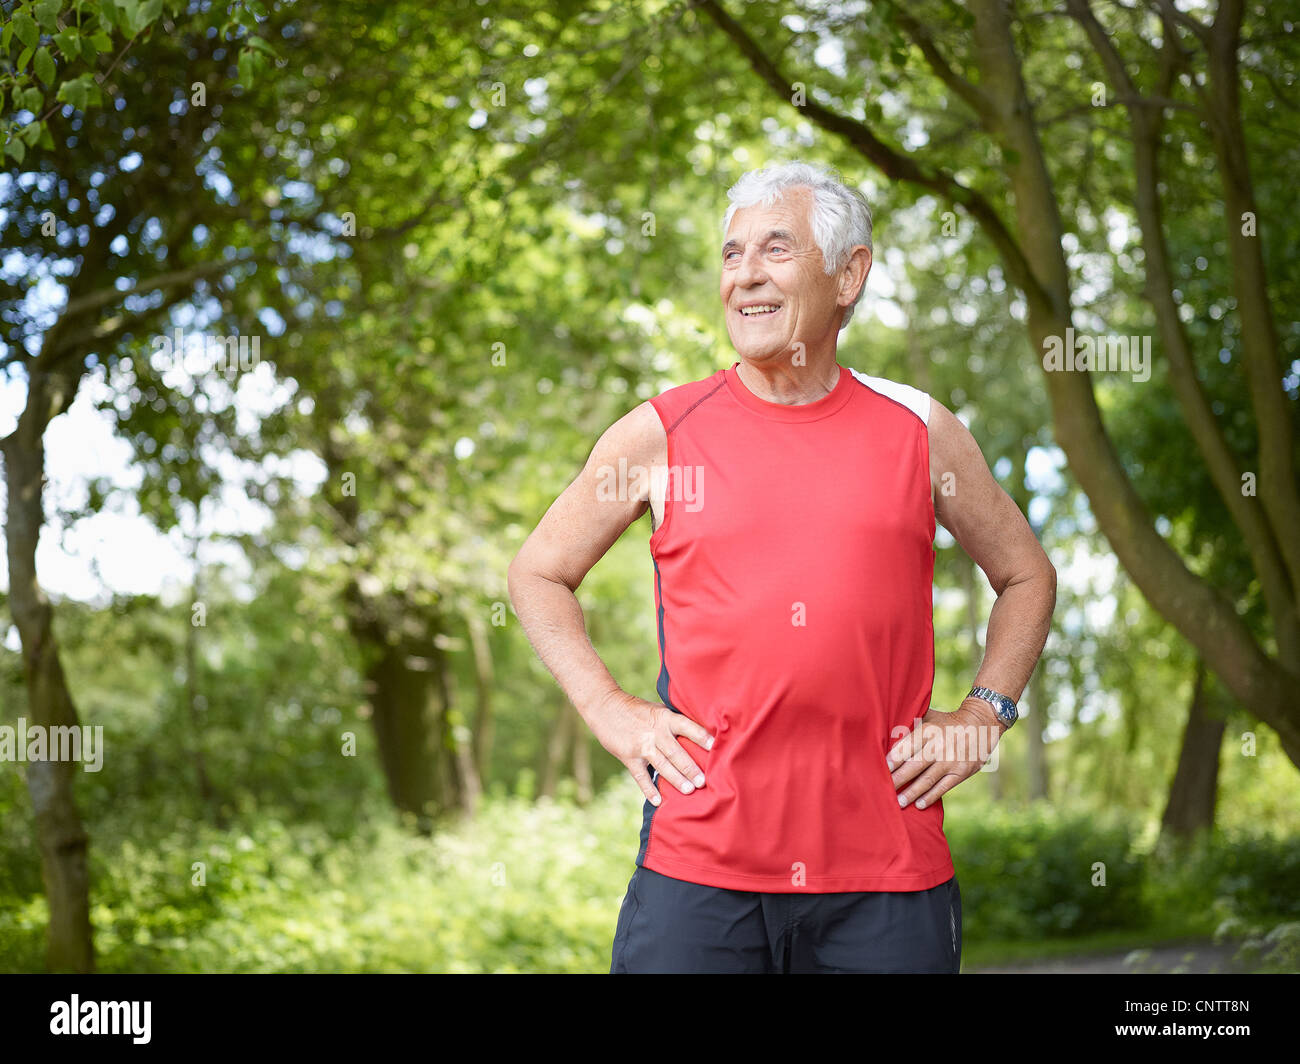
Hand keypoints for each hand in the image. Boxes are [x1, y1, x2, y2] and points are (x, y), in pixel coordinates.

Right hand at [589, 690, 714, 805]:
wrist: (605, 706)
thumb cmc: (636, 709)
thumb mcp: (657, 710)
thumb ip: (673, 722)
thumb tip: (697, 736)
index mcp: (664, 717)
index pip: (687, 727)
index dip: (701, 736)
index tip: (714, 746)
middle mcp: (654, 731)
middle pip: (676, 752)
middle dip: (690, 767)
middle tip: (703, 781)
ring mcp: (641, 745)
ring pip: (661, 765)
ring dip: (676, 779)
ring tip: (689, 790)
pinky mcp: (628, 756)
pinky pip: (640, 776)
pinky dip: (649, 789)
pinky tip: (657, 801)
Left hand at [885, 700, 1003, 809]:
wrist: (980, 725)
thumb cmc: (945, 722)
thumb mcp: (929, 717)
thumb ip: (909, 722)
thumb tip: (885, 729)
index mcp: (928, 731)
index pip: (907, 747)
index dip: (893, 759)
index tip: (880, 769)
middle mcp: (939, 746)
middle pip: (914, 766)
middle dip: (898, 779)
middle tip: (883, 789)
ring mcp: (950, 761)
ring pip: (927, 780)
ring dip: (912, 793)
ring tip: (899, 802)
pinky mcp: (961, 772)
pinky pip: (943, 787)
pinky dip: (931, 797)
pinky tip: (919, 805)